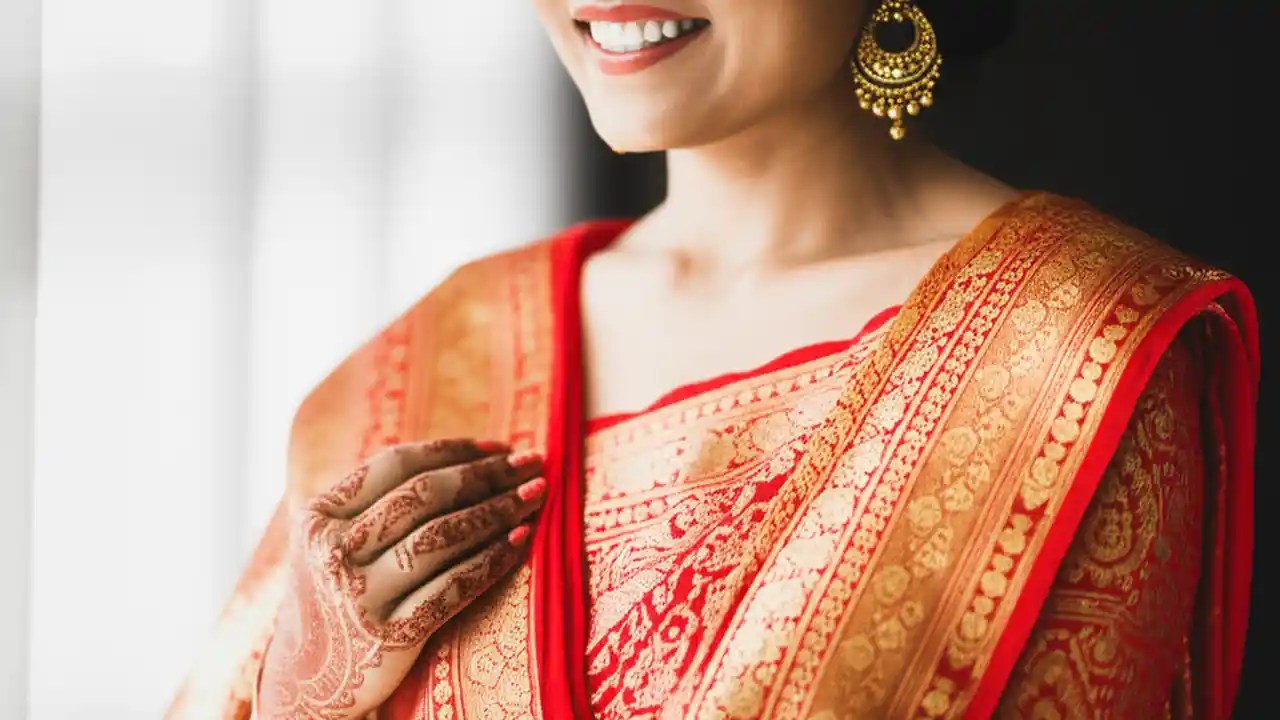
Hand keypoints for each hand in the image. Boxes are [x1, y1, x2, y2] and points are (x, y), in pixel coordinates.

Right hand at [258, 439, 546, 718]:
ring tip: (534, 497)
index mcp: (320, 516)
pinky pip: (453, 587)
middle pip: (425, 496)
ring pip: (442, 537)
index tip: (501, 447)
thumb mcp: (336, 540)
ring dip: (497, 511)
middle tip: (533, 464)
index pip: (396, 465)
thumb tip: (474, 457)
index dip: (454, 450)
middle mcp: (335, 552)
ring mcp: (360, 596)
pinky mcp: (389, 637)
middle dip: (487, 476)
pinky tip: (520, 542)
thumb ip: (381, 501)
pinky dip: (492, 560)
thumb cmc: (341, 590)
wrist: (311, 677)